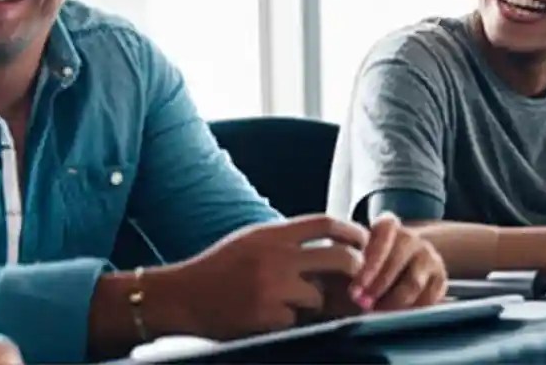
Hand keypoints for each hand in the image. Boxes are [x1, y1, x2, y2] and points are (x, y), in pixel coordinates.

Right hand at [163, 214, 368, 338]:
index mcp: (272, 234)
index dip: (351, 231)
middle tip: (355, 281)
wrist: (182, 297)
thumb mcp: (252, 241)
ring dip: (311, 303)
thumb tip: (327, 244)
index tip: (363, 241)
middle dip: (353, 271)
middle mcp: (275, 256)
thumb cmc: (219, 268)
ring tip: (286, 303)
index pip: (325, 223)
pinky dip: (288, 322)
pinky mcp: (268, 316)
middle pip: (339, 258)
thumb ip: (286, 241)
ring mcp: (272, 287)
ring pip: (318, 295)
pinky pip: (296, 320)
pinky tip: (266, 317)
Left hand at [347, 212, 447, 311]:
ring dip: (393, 302)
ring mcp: (428, 256)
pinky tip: (396, 316)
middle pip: (396, 262)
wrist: (403, 262)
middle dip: (377, 287)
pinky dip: (411, 310)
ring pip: (413, 283)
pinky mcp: (441, 277)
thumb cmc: (370, 260)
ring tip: (377, 312)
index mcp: (387, 225)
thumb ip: (353, 263)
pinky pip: (428, 297)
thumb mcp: (358, 253)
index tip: (356, 289)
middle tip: (363, 305)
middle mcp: (410, 237)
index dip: (370, 264)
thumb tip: (350, 286)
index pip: (382, 236)